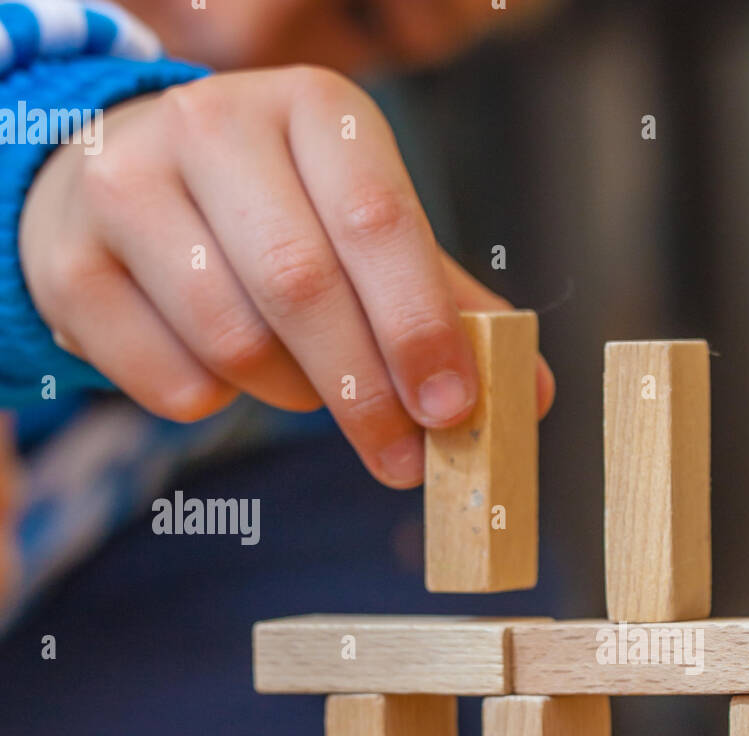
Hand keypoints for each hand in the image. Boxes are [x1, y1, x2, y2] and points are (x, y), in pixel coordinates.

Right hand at [18, 67, 553, 486]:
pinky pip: (168, 380)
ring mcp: (128, 185)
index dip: (420, 327)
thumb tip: (529, 394)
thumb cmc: (279, 218)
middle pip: (302, 286)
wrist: (124, 181)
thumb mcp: (367, 234)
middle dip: (365, 394)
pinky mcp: (71, 260)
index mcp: (315, 111)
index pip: (379, 222)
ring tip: (307, 389)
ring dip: (291, 395)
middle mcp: (215, 124)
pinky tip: (225, 373)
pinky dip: (216, 404)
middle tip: (402, 463)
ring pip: (234, 338)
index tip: (453, 412)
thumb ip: (448, 307)